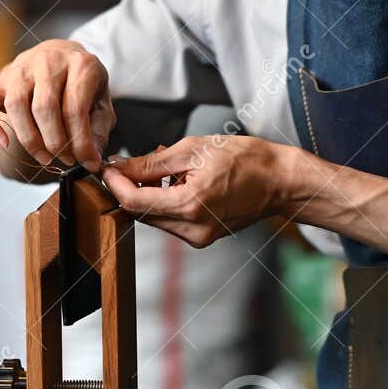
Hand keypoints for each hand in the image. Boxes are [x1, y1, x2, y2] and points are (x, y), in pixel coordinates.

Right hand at [0, 39, 114, 171]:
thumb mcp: (101, 101)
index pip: (75, 108)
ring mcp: (21, 68)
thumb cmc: (82, 83)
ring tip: (44, 158)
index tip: (86, 162)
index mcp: (80, 64)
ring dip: (30, 139)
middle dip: (55, 143)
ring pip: (16, 105)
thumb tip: (91, 158)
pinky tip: (3, 143)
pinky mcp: (1, 78)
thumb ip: (99, 130)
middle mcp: (48, 61)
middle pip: (44, 108)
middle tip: (65, 160)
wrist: (62, 54)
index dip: (80, 141)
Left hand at [101, 135, 291, 247]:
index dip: (115, 184)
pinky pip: (171, 221)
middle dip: (131, 186)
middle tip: (135, 161)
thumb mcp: (193, 150)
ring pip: (154, 217)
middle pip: (140, 212)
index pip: (134, 202)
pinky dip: (166, 201)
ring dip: (149, 193)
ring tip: (166, 167)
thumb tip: (119, 167)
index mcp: (190, 206)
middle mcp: (193, 230)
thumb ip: (151, 163)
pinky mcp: (203, 238)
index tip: (107, 167)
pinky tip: (178, 181)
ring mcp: (199, 238)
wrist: (280, 181)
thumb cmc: (245, 160)